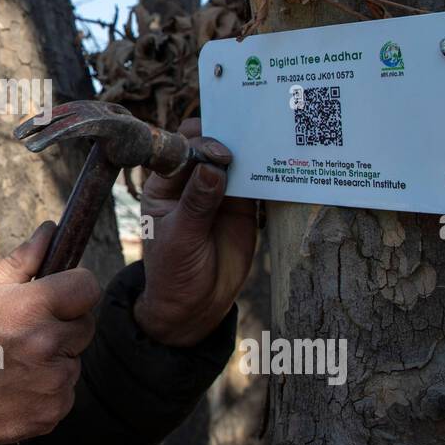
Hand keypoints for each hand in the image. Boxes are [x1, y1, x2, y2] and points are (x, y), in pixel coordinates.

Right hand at [0, 222, 98, 444]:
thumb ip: (22, 260)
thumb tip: (50, 230)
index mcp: (33, 307)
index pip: (87, 287)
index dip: (74, 287)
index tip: (60, 294)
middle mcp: (49, 344)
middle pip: (85, 325)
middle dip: (65, 324)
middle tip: (29, 331)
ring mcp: (54, 381)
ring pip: (75, 360)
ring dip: (56, 359)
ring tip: (18, 361)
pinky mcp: (54, 411)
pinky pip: (66, 391)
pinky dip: (50, 389)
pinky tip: (20, 385)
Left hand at [134, 117, 256, 346]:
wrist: (195, 304)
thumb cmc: (175, 270)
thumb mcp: (181, 237)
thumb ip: (197, 203)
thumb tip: (213, 168)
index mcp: (165, 184)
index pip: (179, 150)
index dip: (198, 144)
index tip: (218, 152)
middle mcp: (191, 180)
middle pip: (208, 146)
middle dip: (225, 139)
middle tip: (243, 147)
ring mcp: (219, 190)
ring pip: (234, 159)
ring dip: (248, 151)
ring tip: (266, 144)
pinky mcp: (243, 204)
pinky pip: (256, 181)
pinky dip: (266, 172)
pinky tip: (279, 165)